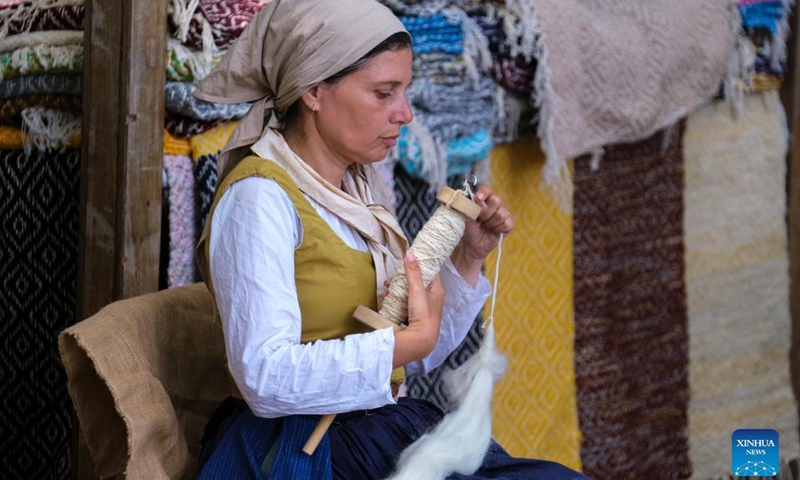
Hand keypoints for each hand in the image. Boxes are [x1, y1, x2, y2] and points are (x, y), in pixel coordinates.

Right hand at [392, 250, 443, 367]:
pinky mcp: (413, 317)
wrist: (419, 341)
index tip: (408, 260)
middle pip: (416, 283)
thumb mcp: (417, 290)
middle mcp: (431, 300)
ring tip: (386, 289)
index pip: (431, 272)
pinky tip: (384, 299)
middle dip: (402, 279)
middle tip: (391, 279)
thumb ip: (413, 272)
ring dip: (396, 290)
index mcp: (437, 291)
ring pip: (408, 294)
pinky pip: (402, 305)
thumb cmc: (423, 314)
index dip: (420, 265)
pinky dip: (393, 301)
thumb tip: (410, 253)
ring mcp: (422, 309)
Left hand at [451, 185, 512, 284]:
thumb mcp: (463, 218)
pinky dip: (498, 228)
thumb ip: (469, 208)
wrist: (470, 246)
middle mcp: (493, 204)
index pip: (486, 190)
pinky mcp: (507, 224)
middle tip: (478, 219)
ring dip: (490, 222)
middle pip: (495, 200)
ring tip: (483, 226)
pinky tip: (491, 231)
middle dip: (486, 211)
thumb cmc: (465, 229)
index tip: (477, 198)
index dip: (483, 193)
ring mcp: (501, 213)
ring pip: (501, 213)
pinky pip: (507, 223)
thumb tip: (476, 200)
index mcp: (481, 198)